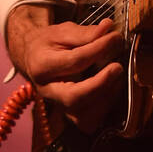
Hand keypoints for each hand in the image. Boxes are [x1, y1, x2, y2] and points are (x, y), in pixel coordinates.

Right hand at [9, 8, 124, 132]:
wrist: (35, 59)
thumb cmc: (50, 44)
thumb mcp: (62, 32)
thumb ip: (85, 33)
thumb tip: (108, 29)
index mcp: (42, 65)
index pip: (75, 61)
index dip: (99, 49)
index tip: (115, 37)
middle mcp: (47, 90)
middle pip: (73, 97)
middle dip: (100, 83)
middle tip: (117, 67)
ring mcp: (58, 105)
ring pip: (82, 114)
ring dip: (106, 97)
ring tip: (117, 77)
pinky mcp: (69, 115)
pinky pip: (88, 122)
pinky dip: (103, 110)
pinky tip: (112, 90)